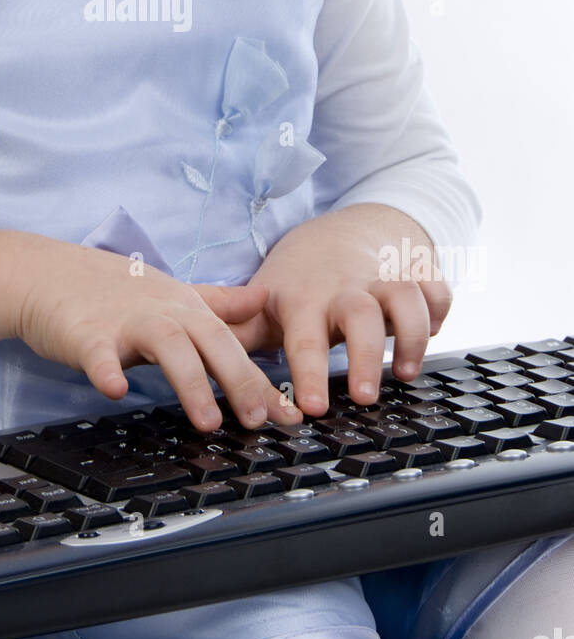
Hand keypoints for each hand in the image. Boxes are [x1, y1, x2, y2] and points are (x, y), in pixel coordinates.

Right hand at [15, 236, 303, 430]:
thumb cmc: (112, 290)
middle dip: (239, 380)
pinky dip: (107, 369)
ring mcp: (125, 321)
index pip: (233, 344)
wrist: (48, 274)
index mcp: (186, 307)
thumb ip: (219, 301)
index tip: (290, 414)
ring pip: (167, 346)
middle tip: (259, 420)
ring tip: (207, 421)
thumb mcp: (173, 293)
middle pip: (210, 341)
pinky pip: (98, 353)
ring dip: (190, 382)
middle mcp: (163, 311)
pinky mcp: (86, 334)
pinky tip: (115, 389)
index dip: (262, 380)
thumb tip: (263, 298)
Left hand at [223, 205, 453, 414]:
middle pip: (360, 315)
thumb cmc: (302, 281)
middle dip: (365, 356)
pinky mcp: (417, 275)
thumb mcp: (268, 302)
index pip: (305, 336)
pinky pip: (437, 289)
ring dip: (411, 336)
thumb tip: (199, 362)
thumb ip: (238, 333)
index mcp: (306, 299)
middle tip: (363, 397)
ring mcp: (385, 279)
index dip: (308, 370)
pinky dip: (440, 310)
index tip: (311, 408)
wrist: (345, 230)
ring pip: (405, 298)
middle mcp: (347, 288)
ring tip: (406, 374)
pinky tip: (433, 334)